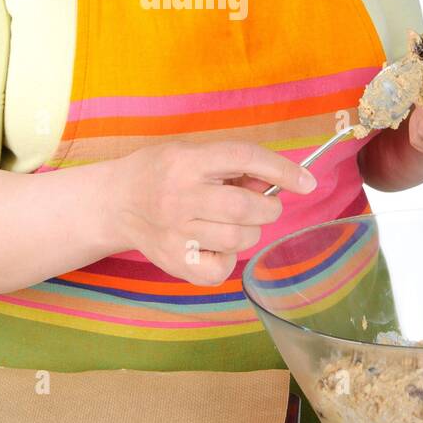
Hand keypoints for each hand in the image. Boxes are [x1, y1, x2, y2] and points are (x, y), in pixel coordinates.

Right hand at [111, 139, 316, 285]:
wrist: (115, 202)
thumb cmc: (161, 172)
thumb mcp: (191, 153)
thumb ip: (230, 165)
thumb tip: (277, 181)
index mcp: (187, 162)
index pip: (243, 158)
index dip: (281, 169)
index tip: (307, 181)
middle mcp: (180, 196)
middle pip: (245, 207)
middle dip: (267, 207)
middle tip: (263, 205)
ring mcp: (176, 233)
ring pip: (238, 239)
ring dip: (250, 231)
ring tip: (235, 223)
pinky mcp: (174, 262)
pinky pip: (220, 269)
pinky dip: (228, 260)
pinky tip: (216, 246)